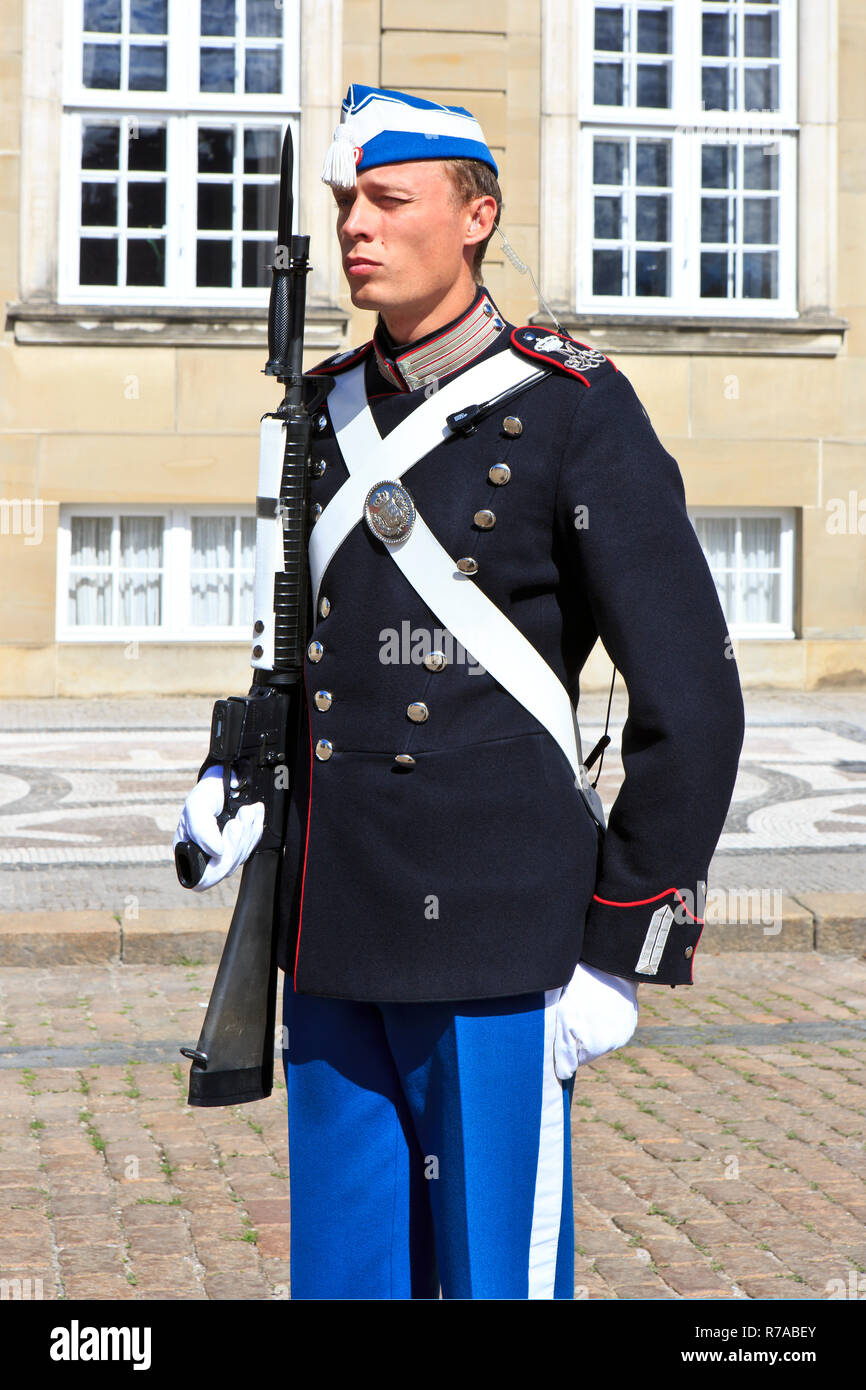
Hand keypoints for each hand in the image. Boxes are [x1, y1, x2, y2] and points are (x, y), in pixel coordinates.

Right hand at [173, 765, 264, 892]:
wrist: (222, 781)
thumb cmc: (206, 794)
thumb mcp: (197, 806)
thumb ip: (201, 829)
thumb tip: (217, 852)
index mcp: (188, 852)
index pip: (203, 878)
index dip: (218, 864)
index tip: (230, 830)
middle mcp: (205, 857)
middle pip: (225, 868)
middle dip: (236, 842)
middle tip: (241, 816)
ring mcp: (222, 853)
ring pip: (240, 858)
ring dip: (248, 832)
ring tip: (248, 810)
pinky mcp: (238, 847)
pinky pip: (251, 847)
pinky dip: (255, 829)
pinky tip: (255, 813)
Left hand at [553, 962, 638, 1080]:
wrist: (607, 966)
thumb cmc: (581, 991)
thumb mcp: (564, 1020)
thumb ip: (564, 1052)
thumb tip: (564, 1075)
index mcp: (596, 1047)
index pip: (576, 1058)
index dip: (567, 1042)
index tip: (565, 1023)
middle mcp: (614, 1043)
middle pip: (590, 1047)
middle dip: (582, 1034)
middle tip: (576, 1009)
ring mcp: (626, 1030)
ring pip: (603, 1035)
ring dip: (594, 1024)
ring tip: (589, 1002)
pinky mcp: (631, 1017)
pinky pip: (614, 1023)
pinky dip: (606, 1015)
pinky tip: (601, 999)